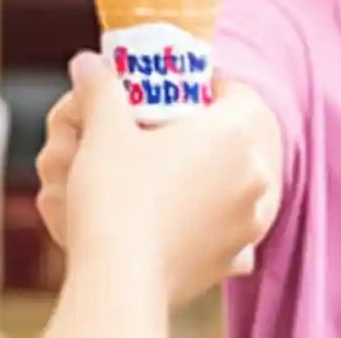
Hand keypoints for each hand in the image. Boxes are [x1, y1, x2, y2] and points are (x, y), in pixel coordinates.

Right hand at [36, 52, 280, 306]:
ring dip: (209, 177)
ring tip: (167, 176)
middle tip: (164, 132)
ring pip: (234, 184)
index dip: (207, 87)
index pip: (236, 94)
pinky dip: (206, 219)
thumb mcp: (103, 131)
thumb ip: (100, 89)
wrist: (118, 278)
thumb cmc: (115, 197)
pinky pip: (226, 227)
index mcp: (233, 134)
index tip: (177, 90)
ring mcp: (249, 221)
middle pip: (236, 140)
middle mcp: (254, 176)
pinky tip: (174, 219)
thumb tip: (86, 62)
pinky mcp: (234, 258)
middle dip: (205, 133)